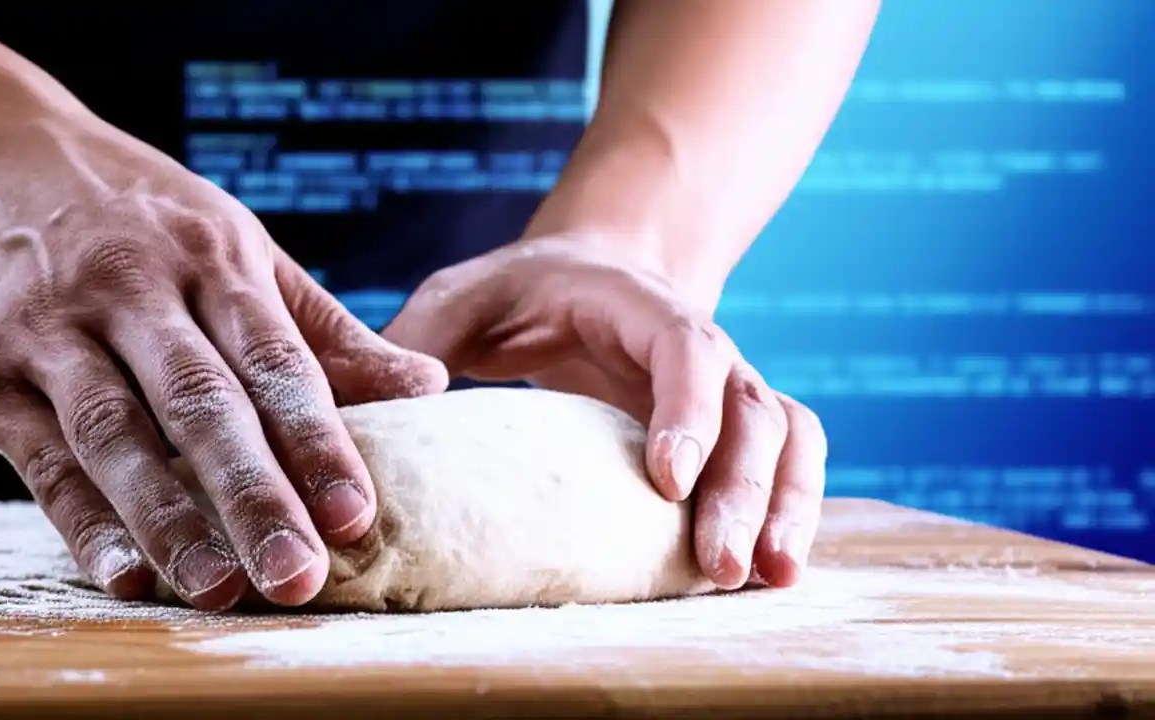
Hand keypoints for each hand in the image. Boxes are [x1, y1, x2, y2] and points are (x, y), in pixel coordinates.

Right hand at [0, 116, 445, 609]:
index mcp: (212, 261)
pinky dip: (81, 520)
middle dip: (253, 495)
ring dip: (167, 520)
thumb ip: (327, 330)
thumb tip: (430, 384)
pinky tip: (121, 575)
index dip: (318, 441)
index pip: (274, 362)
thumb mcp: (242, 250)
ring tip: (219, 589)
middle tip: (299, 577)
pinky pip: (40, 458)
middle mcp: (133, 291)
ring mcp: (53, 331)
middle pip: (200, 404)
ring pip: (115, 434)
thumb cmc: (149, 222)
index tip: (356, 516)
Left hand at [384, 235, 826, 588]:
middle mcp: (701, 345)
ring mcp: (729, 386)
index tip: (665, 480)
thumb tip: (384, 400)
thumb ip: (420, 339)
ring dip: (788, 505)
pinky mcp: (734, 425)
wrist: (593, 268)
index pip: (684, 347)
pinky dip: (800, 506)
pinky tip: (775, 571)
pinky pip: (794, 457)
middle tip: (716, 567)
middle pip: (750, 407)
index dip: (685, 410)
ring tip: (768, 578)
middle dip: (742, 488)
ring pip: (788, 436)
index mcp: (638, 306)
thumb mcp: (463, 297)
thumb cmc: (523, 290)